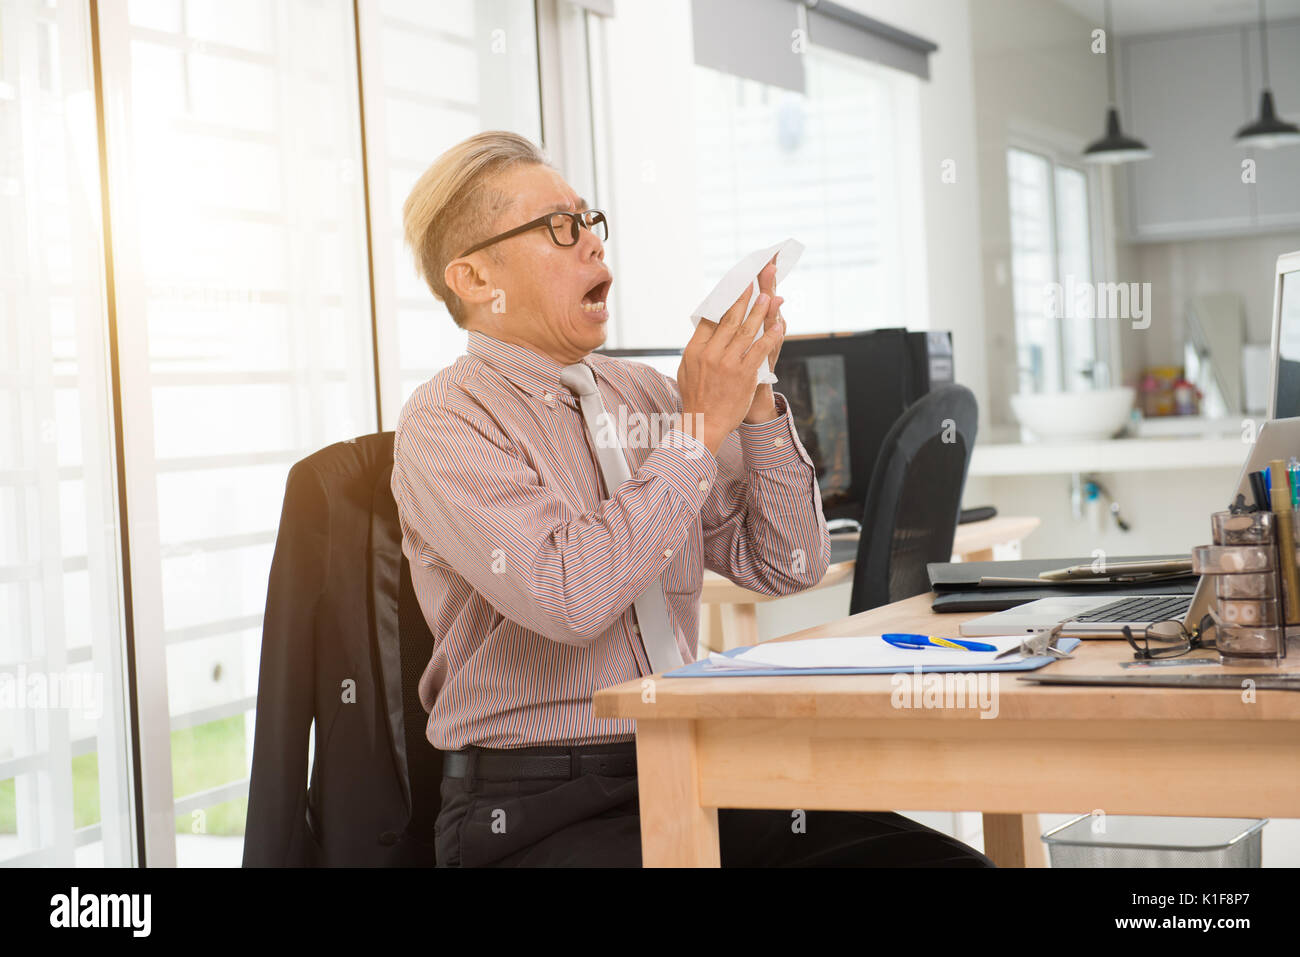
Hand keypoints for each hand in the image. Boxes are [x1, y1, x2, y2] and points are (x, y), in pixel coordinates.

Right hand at [678, 260, 782, 454]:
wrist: (704, 423)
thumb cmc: (696, 397)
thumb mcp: (686, 369)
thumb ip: (696, 347)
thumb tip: (704, 326)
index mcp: (694, 350)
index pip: (710, 318)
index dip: (723, 300)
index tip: (733, 287)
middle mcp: (710, 354)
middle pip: (729, 320)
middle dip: (744, 299)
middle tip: (754, 283)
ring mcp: (727, 364)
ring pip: (746, 331)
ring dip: (759, 312)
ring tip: (769, 297)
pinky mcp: (743, 375)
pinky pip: (759, 350)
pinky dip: (770, 336)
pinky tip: (778, 325)